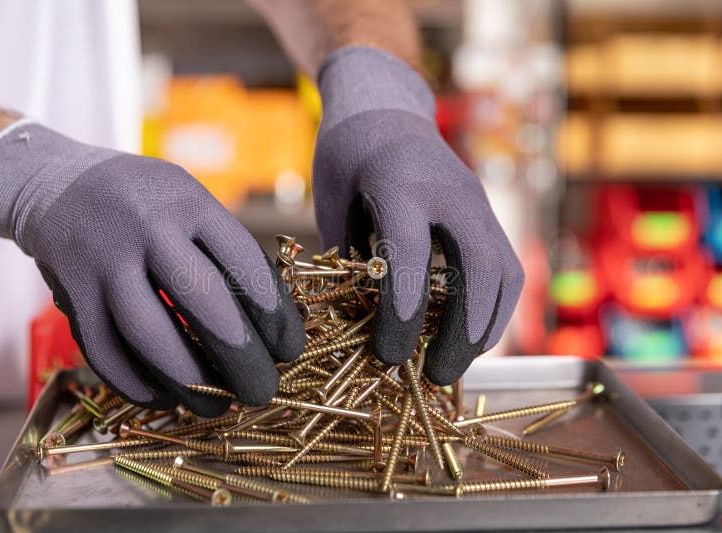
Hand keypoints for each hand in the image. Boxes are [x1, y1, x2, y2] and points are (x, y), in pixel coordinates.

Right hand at [0, 123, 304, 414]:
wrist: (54, 181)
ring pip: (149, 334)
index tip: (289, 350)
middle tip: (263, 391)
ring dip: (189, 381)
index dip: (274, 314)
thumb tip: (268, 321)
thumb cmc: (145, 202)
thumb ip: (222, 249)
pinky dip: (135, 383)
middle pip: (203, 302)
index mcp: (189, 202)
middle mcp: (147, 228)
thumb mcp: (189, 200)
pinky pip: (104, 351)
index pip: (244, 263)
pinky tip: (165, 399)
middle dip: (240, 357)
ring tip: (218, 408)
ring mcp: (104, 261)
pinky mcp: (70, 292)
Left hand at [312, 47, 523, 383]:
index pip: (410, 256)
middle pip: (479, 269)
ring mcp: (477, 200)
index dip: (403, 314)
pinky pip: (506, 267)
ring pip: (505, 273)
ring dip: (486, 327)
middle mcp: (450, 191)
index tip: (387, 354)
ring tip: (453, 364)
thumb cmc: (347, 156)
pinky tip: (468, 335)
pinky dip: (492, 309)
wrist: (385, 106)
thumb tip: (365, 323)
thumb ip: (349, 257)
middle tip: (435, 376)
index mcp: (397, 183)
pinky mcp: (489, 213)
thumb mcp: (331, 200)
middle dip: (462, 332)